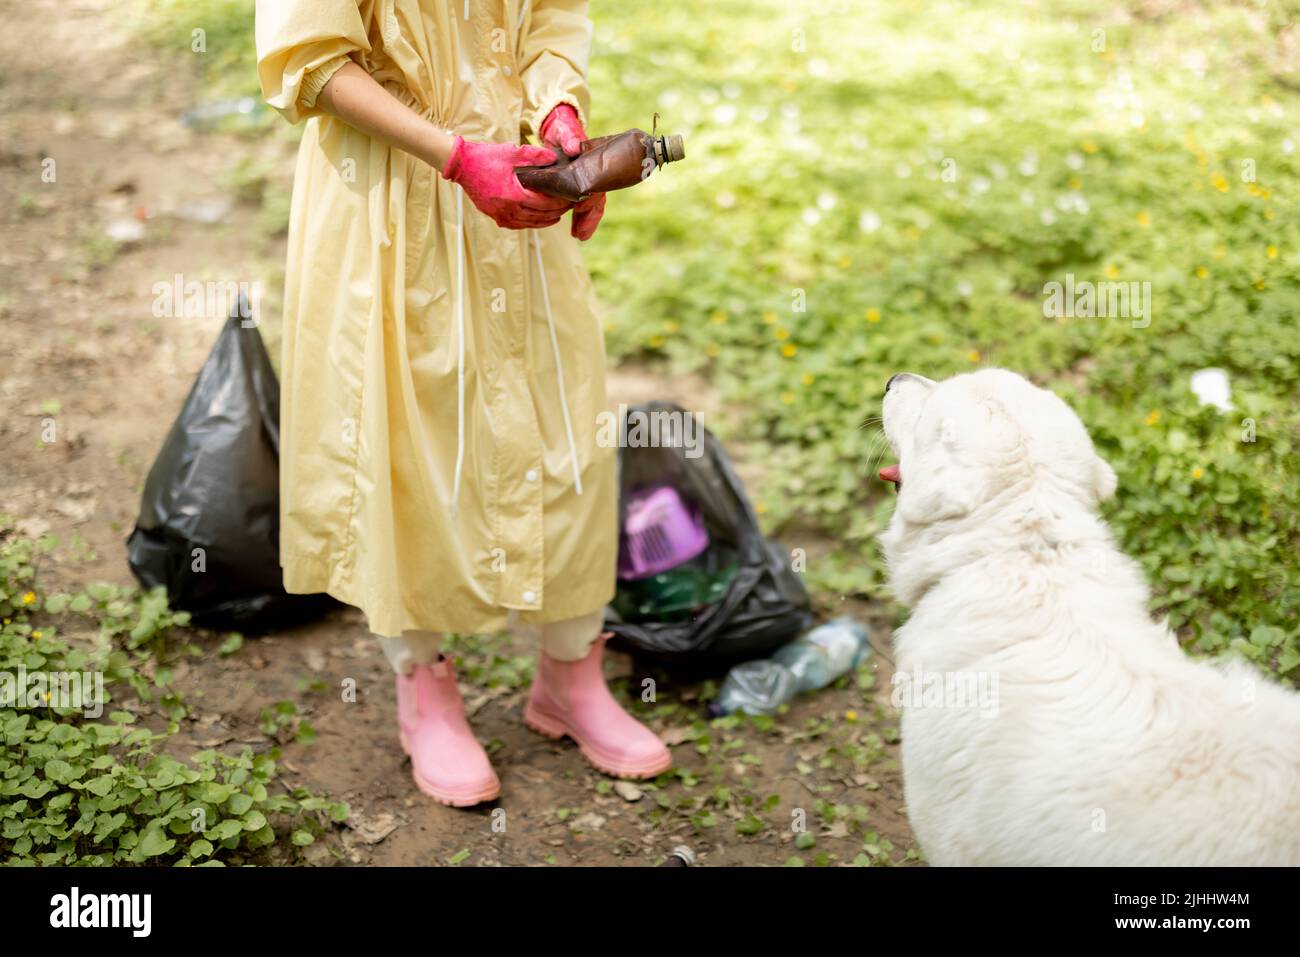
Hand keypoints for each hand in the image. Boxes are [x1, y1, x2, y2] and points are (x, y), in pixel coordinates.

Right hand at [441, 137, 571, 229]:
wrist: (462, 166)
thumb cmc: (486, 157)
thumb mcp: (512, 152)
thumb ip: (535, 156)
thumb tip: (554, 158)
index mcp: (514, 195)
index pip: (545, 204)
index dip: (560, 203)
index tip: (571, 198)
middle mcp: (508, 210)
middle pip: (540, 216)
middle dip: (556, 212)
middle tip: (569, 206)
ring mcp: (500, 216)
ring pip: (529, 224)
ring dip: (545, 221)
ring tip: (557, 215)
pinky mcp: (495, 217)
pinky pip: (517, 225)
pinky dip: (530, 223)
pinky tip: (537, 219)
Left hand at [540, 105, 605, 239]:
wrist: (559, 128)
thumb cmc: (563, 129)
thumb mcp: (564, 130)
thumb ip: (569, 138)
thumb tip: (574, 148)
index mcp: (590, 163)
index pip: (593, 183)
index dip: (588, 198)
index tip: (581, 208)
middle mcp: (591, 174)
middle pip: (595, 199)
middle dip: (589, 217)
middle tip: (581, 234)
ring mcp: (586, 181)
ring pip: (590, 204)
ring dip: (584, 221)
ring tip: (579, 236)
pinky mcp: (577, 186)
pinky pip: (581, 204)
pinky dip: (580, 217)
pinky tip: (575, 230)